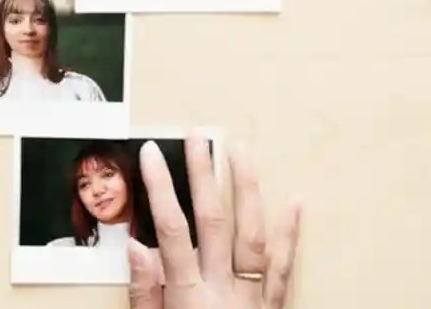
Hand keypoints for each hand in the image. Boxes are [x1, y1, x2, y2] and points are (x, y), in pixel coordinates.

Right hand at [127, 131, 302, 308]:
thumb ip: (144, 294)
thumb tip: (136, 247)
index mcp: (189, 298)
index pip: (171, 229)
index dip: (160, 187)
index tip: (151, 154)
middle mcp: (224, 291)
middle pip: (213, 222)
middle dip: (203, 175)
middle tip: (197, 138)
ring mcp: (253, 297)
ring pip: (253, 234)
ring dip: (247, 189)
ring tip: (242, 152)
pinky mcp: (274, 305)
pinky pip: (284, 266)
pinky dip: (289, 233)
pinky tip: (294, 202)